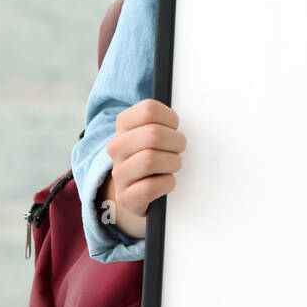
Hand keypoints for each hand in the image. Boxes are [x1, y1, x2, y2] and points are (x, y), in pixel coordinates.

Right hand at [101, 99, 185, 238]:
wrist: (137, 191)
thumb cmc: (154, 155)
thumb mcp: (154, 133)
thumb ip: (165, 122)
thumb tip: (189, 117)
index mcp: (124, 124)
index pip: (149, 109)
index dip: (170, 118)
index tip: (174, 128)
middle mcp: (116, 146)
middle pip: (154, 135)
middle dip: (176, 142)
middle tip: (179, 149)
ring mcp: (118, 172)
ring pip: (150, 160)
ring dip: (172, 163)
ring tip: (173, 165)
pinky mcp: (125, 196)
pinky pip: (150, 187)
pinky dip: (166, 183)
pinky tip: (167, 181)